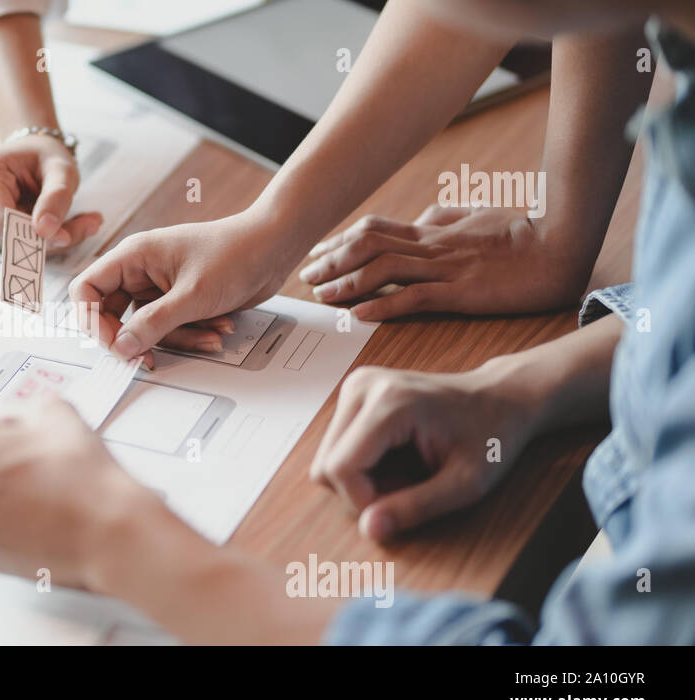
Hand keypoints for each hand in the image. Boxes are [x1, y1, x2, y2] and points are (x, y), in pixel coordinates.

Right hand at [0, 134, 102, 251]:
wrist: (30, 154)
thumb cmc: (43, 156)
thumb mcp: (61, 168)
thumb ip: (57, 197)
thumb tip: (45, 231)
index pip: (3, 221)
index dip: (34, 234)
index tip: (67, 234)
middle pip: (10, 237)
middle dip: (50, 237)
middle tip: (88, 223)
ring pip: (15, 247)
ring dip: (49, 241)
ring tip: (74, 221)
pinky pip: (15, 247)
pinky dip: (41, 242)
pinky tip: (56, 225)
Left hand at [0, 398, 163, 587]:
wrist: (105, 532)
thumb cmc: (81, 476)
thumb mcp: (52, 410)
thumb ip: (17, 408)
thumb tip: (5, 419)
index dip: (1, 438)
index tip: (22, 446)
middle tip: (32, 472)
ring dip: (0, 499)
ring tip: (40, 497)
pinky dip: (6, 526)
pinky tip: (37, 519)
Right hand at [69, 215, 291, 363]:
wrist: (276, 246)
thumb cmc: (236, 254)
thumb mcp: (192, 295)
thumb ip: (153, 324)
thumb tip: (122, 348)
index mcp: (133, 257)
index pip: (88, 289)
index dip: (92, 320)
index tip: (114, 344)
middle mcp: (141, 271)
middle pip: (113, 315)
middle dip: (135, 339)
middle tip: (148, 359)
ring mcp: (160, 287)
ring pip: (147, 327)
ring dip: (178, 339)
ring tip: (211, 335)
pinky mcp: (180, 301)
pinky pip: (171, 328)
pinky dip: (194, 334)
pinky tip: (220, 329)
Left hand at [298, 206, 591, 319]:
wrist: (562, 244)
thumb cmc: (523, 231)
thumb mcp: (476, 216)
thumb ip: (444, 218)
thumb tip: (419, 217)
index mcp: (433, 230)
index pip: (375, 230)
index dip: (340, 241)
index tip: (317, 254)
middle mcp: (431, 245)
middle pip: (369, 247)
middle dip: (333, 261)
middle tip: (306, 276)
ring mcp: (445, 268)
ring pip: (384, 269)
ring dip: (348, 283)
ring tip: (322, 296)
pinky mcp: (462, 291)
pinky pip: (416, 297)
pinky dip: (385, 305)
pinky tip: (361, 315)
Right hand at [310, 364, 536, 541]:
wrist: (500, 398)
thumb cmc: (491, 438)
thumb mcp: (466, 484)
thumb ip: (416, 508)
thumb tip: (369, 530)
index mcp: (390, 401)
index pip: (340, 468)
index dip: (364, 502)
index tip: (402, 507)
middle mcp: (363, 387)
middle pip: (326, 466)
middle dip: (362, 491)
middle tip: (409, 486)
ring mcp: (356, 386)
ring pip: (327, 459)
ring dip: (361, 479)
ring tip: (404, 472)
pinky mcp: (354, 393)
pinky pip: (336, 447)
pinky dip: (361, 465)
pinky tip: (395, 458)